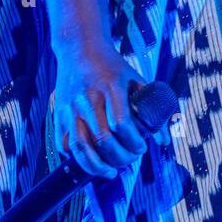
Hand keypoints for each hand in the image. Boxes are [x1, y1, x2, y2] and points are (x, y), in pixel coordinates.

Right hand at [52, 43, 146, 179]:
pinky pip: (64, 143)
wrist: (80, 49)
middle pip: (103, 139)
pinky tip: (90, 161)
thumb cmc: (113, 67)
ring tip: (110, 173)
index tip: (142, 148)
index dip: (133, 142)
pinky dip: (77, 158)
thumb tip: (164, 140)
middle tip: (130, 161)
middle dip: (119, 157)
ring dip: (96, 166)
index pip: (121, 123)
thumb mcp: (136, 80)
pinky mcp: (58, 114)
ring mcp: (70, 108)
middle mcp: (89, 99)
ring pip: (80, 146)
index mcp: (111, 87)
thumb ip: (152, 108)